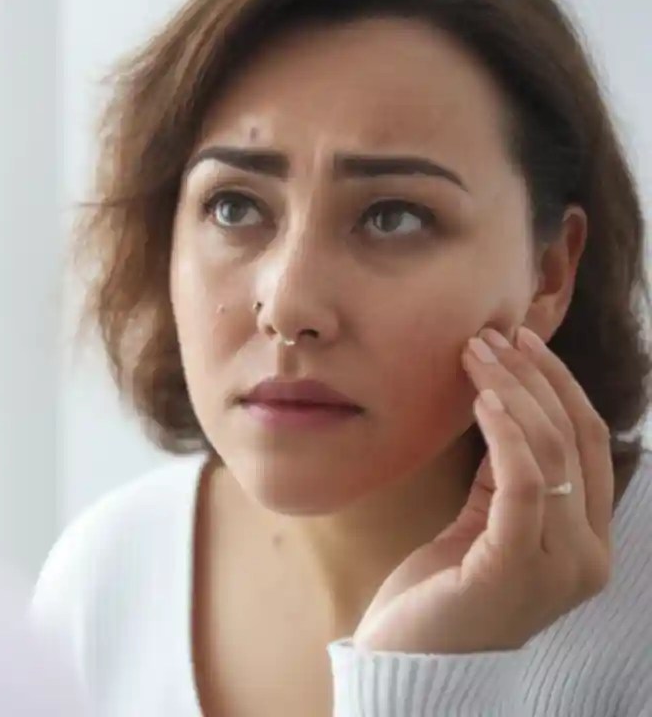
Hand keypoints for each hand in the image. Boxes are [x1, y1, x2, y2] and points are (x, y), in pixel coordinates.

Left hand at [353, 326, 612, 653]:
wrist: (407, 663)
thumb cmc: (436, 594)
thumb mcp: (480, 525)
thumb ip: (503, 480)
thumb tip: (505, 409)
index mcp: (585, 543)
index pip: (589, 445)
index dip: (558, 386)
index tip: (519, 341)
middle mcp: (587, 555)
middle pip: (578, 440)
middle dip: (536, 377)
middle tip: (493, 333)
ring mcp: (558, 565)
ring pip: (552, 452)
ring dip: (513, 390)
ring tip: (477, 350)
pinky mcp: (515, 566)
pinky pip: (524, 483)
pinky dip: (507, 432)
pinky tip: (481, 397)